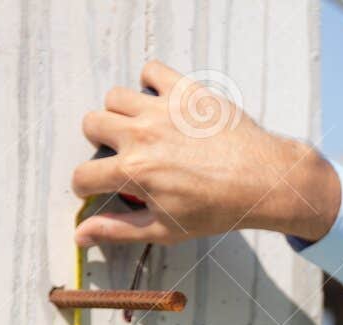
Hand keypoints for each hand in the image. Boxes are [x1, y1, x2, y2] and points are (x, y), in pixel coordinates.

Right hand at [73, 60, 340, 247]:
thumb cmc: (217, 209)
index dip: (86, 186)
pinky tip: (161, 103)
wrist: (261, 180)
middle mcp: (142, 135)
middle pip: (91, 124)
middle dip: (100, 142)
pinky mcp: (184, 91)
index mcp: (134, 171)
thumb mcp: (164, 229)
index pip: (84, 175)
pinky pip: (150, 71)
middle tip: (122, 153)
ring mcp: (162, 108)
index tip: (98, 186)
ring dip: (120, 112)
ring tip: (140, 128)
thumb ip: (118, 230)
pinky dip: (150, 83)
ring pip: (115, 96)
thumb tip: (81, 235)